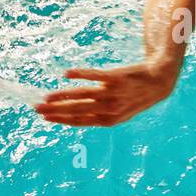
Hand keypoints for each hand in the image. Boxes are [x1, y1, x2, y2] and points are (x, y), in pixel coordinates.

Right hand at [35, 61, 179, 126]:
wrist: (158, 82)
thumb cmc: (135, 97)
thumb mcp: (119, 112)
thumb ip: (98, 114)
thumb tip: (74, 116)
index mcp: (108, 120)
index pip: (79, 121)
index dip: (61, 120)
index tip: (45, 118)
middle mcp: (109, 108)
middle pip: (76, 109)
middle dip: (55, 110)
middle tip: (37, 108)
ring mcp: (112, 93)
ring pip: (81, 95)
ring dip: (62, 96)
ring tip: (47, 97)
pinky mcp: (114, 77)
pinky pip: (93, 75)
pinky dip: (79, 74)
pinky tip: (66, 74)